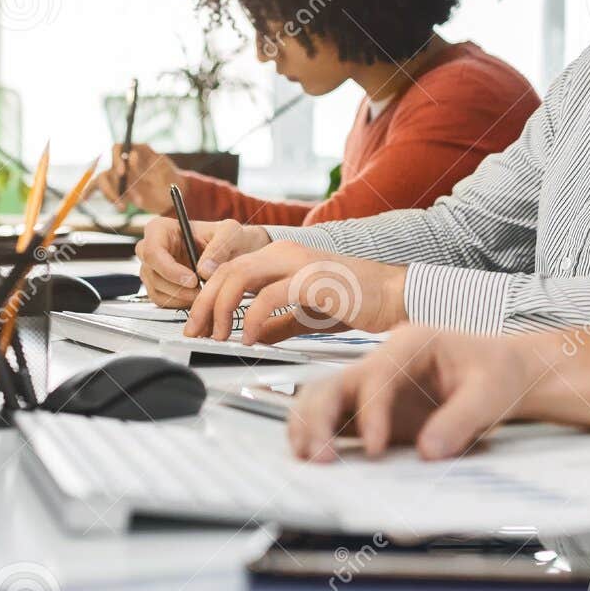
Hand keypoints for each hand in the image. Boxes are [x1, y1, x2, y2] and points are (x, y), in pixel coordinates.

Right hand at [95, 143, 179, 212]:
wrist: (172, 195)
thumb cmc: (170, 179)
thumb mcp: (164, 169)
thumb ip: (149, 161)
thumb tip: (130, 154)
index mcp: (136, 152)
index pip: (118, 149)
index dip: (116, 159)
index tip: (121, 173)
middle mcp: (124, 163)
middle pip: (109, 169)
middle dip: (113, 186)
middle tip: (123, 200)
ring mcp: (119, 176)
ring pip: (103, 181)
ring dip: (111, 196)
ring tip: (124, 208)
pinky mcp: (116, 188)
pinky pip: (97, 188)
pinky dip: (89, 192)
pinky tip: (83, 199)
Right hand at [136, 216, 270, 308]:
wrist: (233, 252)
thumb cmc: (227, 237)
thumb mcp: (230, 233)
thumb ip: (219, 247)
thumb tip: (203, 270)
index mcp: (161, 229)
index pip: (152, 250)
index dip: (169, 269)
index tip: (193, 280)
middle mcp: (152, 248)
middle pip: (150, 272)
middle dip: (177, 287)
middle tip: (201, 291)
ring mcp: (153, 269)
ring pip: (155, 289)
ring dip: (181, 297)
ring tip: (204, 293)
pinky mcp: (158, 286)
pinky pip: (161, 300)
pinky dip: (180, 303)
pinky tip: (197, 297)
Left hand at [184, 242, 406, 342]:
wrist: (394, 296)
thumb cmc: (358, 301)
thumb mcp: (308, 314)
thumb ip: (278, 322)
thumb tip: (253, 335)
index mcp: (282, 256)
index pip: (230, 269)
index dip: (207, 296)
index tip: (198, 323)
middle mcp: (285, 252)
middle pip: (226, 270)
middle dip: (203, 303)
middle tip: (195, 331)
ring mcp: (298, 262)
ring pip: (239, 276)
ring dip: (220, 309)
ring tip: (217, 336)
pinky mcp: (312, 279)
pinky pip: (268, 296)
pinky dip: (251, 318)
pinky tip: (249, 338)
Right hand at [287, 324, 548, 460]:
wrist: (503, 376)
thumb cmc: (497, 374)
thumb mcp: (492, 393)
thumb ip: (462, 420)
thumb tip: (427, 453)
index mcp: (411, 345)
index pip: (377, 374)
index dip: (371, 412)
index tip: (376, 449)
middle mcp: (383, 364)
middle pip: (332, 383)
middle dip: (318, 419)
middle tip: (322, 459)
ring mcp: (372, 390)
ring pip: (321, 399)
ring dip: (309, 429)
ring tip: (311, 463)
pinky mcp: (371, 414)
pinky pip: (334, 422)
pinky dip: (320, 440)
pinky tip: (320, 465)